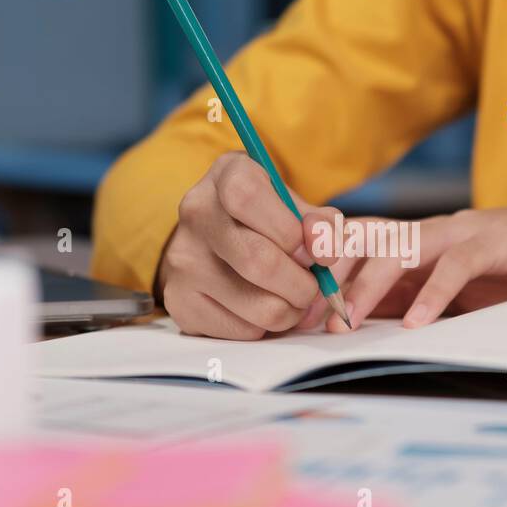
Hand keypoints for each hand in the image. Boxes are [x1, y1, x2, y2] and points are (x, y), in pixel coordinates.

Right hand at [156, 152, 336, 339]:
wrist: (214, 241)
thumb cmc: (265, 220)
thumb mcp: (296, 206)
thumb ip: (321, 224)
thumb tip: (326, 250)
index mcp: (226, 176)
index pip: (248, 197)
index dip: (290, 231)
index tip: (312, 250)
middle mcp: (196, 213)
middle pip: (259, 261)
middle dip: (303, 284)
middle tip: (313, 286)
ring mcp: (183, 260)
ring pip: (259, 306)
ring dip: (292, 311)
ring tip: (293, 299)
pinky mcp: (180, 301)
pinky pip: (244, 330)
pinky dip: (267, 326)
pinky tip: (264, 307)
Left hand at [309, 197, 506, 330]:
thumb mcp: (458, 293)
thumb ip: (415, 301)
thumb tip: (366, 332)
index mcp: (417, 244)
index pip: (353, 249)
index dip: (321, 277)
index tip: (295, 314)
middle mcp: (429, 232)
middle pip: (362, 242)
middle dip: (329, 279)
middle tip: (308, 319)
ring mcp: (460, 232)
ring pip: (397, 249)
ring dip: (367, 287)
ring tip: (346, 321)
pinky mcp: (494, 242)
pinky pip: (455, 264)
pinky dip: (434, 293)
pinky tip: (416, 324)